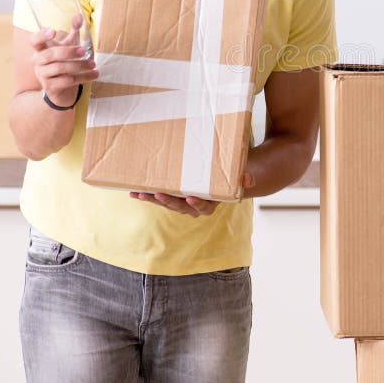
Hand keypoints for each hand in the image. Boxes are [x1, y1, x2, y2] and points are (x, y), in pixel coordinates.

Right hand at [31, 27, 98, 106]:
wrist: (62, 88)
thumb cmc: (65, 61)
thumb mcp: (69, 44)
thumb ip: (74, 30)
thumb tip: (79, 15)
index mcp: (40, 49)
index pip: (33, 41)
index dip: (41, 36)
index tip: (53, 31)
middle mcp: (38, 62)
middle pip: (49, 54)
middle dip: (68, 52)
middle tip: (84, 50)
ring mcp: (42, 75)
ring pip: (60, 68)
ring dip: (79, 66)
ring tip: (93, 64)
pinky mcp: (51, 87)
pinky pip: (67, 81)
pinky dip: (83, 77)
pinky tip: (94, 74)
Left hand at [130, 173, 255, 212]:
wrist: (222, 180)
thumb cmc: (230, 177)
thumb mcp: (240, 176)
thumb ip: (245, 178)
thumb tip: (248, 178)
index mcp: (211, 203)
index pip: (204, 207)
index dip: (197, 204)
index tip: (190, 198)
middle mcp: (195, 206)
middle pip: (181, 207)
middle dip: (168, 201)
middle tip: (158, 194)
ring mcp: (182, 203)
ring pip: (167, 204)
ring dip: (153, 200)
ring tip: (141, 194)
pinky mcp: (173, 198)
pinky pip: (160, 198)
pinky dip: (148, 196)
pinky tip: (135, 192)